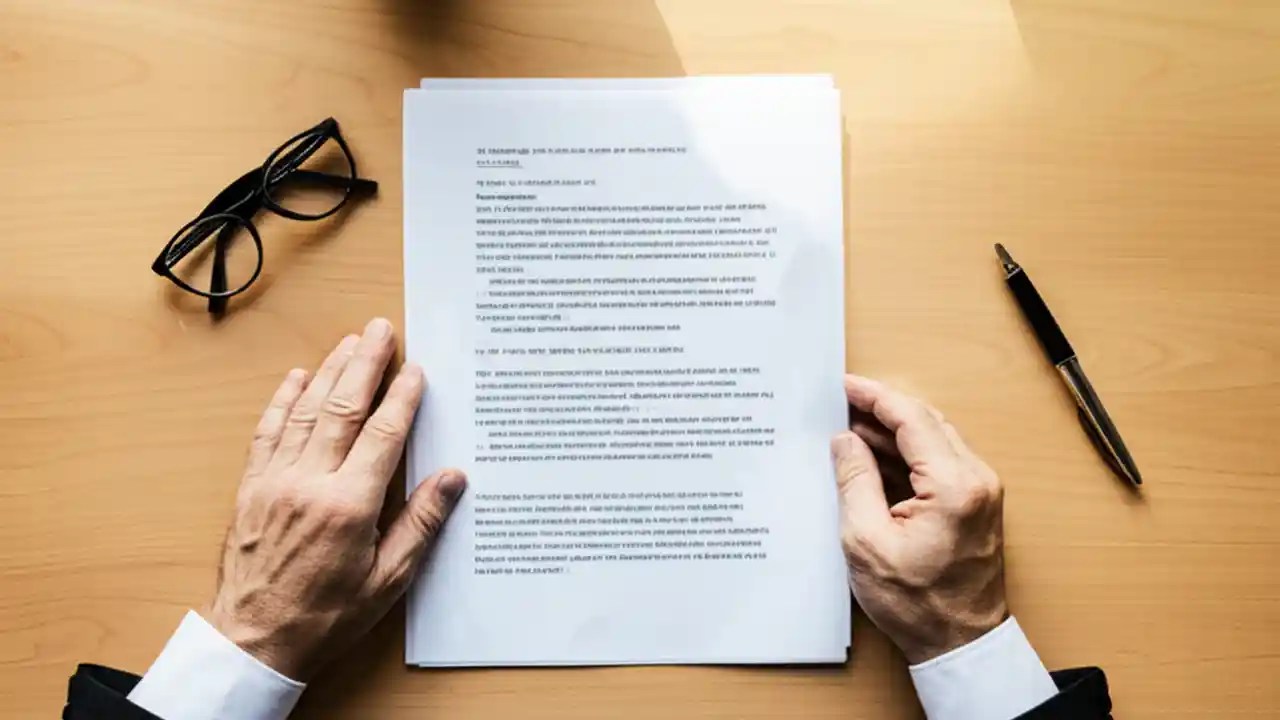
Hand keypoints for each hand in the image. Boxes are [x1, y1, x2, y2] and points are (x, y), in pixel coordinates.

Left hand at [207, 318, 465, 679]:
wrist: (252, 641)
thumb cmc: (324, 616)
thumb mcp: (388, 580)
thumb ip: (421, 524)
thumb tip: (453, 479)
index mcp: (349, 505)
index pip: (383, 434)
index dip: (402, 396)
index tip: (416, 369)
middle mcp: (310, 483)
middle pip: (343, 408)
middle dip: (366, 364)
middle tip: (380, 329)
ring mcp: (276, 481)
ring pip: (306, 411)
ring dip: (330, 371)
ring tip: (349, 342)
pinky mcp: (252, 487)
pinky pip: (269, 431)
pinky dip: (284, 400)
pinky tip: (297, 377)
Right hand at [832, 375, 1006, 664]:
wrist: (960, 644)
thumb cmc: (918, 605)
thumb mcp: (866, 542)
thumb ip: (855, 481)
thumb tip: (846, 441)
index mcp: (953, 486)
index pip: (911, 419)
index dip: (874, 397)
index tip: (844, 386)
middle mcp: (976, 481)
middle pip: (925, 423)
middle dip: (881, 410)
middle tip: (840, 405)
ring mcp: (981, 492)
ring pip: (933, 440)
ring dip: (893, 432)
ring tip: (850, 430)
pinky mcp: (976, 504)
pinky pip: (939, 463)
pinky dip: (907, 454)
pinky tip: (875, 457)